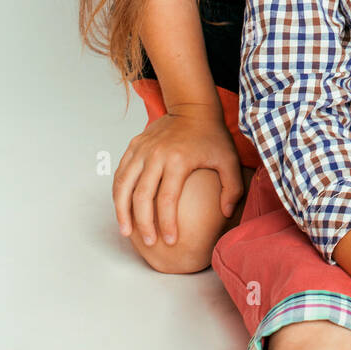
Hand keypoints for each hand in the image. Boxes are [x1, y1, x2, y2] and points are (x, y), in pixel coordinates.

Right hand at [112, 104, 244, 246]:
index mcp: (178, 160)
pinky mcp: (134, 146)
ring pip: (123, 185)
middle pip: (141, 196)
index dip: (166, 223)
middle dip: (142, 223)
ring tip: (126, 231)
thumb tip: (226, 213)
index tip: (169, 240)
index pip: (167, 199)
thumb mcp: (229, 159)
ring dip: (122, 211)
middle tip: (148, 242)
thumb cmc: (212, 136)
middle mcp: (156, 155)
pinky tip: (122, 209)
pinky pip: (121, 173)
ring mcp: (142, 150)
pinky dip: (118, 193)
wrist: (192, 107)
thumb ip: (232, 187)